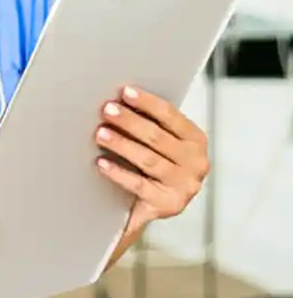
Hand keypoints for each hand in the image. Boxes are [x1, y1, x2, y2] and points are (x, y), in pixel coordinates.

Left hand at [95, 86, 210, 233]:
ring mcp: (185, 186)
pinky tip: (102, 163)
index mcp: (195, 140)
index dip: (147, 102)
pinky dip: (119, 173)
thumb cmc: (152, 165)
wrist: (149, 205)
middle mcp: (196, 163)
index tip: (125, 91)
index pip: (171, 116)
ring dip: (122, 144)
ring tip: (100, 134)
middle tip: (107, 110)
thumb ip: (149, 122)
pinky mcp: (169, 205)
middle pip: (157, 137)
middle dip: (129, 121)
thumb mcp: (158, 142)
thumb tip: (119, 99)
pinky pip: (140, 185)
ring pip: (148, 160)